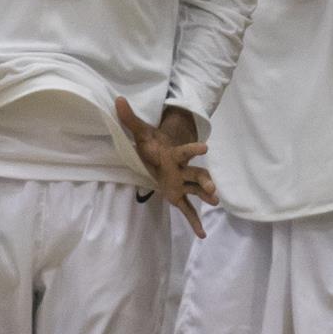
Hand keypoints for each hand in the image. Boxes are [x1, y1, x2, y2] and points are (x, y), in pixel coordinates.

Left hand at [115, 96, 217, 236]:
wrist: (163, 154)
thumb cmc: (152, 144)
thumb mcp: (141, 132)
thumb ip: (130, 118)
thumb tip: (117, 99)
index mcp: (174, 156)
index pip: (185, 152)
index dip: (194, 150)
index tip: (205, 148)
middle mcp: (182, 171)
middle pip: (196, 175)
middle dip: (204, 181)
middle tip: (212, 187)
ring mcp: (183, 185)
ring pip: (197, 191)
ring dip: (206, 196)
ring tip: (214, 202)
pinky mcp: (179, 196)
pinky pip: (188, 210)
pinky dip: (195, 222)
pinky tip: (202, 234)